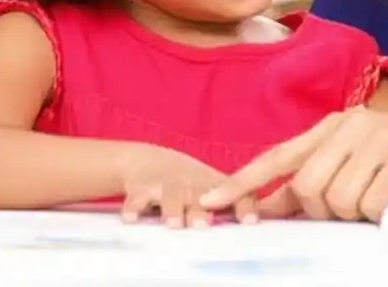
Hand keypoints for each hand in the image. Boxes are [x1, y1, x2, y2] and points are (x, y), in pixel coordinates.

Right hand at [119, 145, 258, 227]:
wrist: (147, 160)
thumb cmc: (188, 181)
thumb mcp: (210, 186)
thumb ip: (233, 204)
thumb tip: (257, 228)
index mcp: (212, 185)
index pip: (235, 194)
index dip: (243, 206)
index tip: (250, 222)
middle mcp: (191, 183)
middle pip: (199, 196)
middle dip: (201, 211)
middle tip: (204, 224)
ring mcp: (166, 183)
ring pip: (170, 195)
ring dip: (171, 209)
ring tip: (172, 223)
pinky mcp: (141, 187)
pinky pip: (136, 197)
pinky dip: (133, 207)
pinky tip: (131, 218)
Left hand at [201, 108, 387, 221]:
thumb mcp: (361, 157)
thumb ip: (318, 174)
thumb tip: (272, 206)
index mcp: (337, 124)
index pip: (279, 156)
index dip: (243, 182)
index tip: (211, 203)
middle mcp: (352, 127)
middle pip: (307, 189)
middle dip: (322, 210)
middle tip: (352, 205)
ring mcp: (377, 143)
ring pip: (337, 202)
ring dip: (357, 212)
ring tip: (382, 195)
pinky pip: (370, 208)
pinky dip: (382, 214)